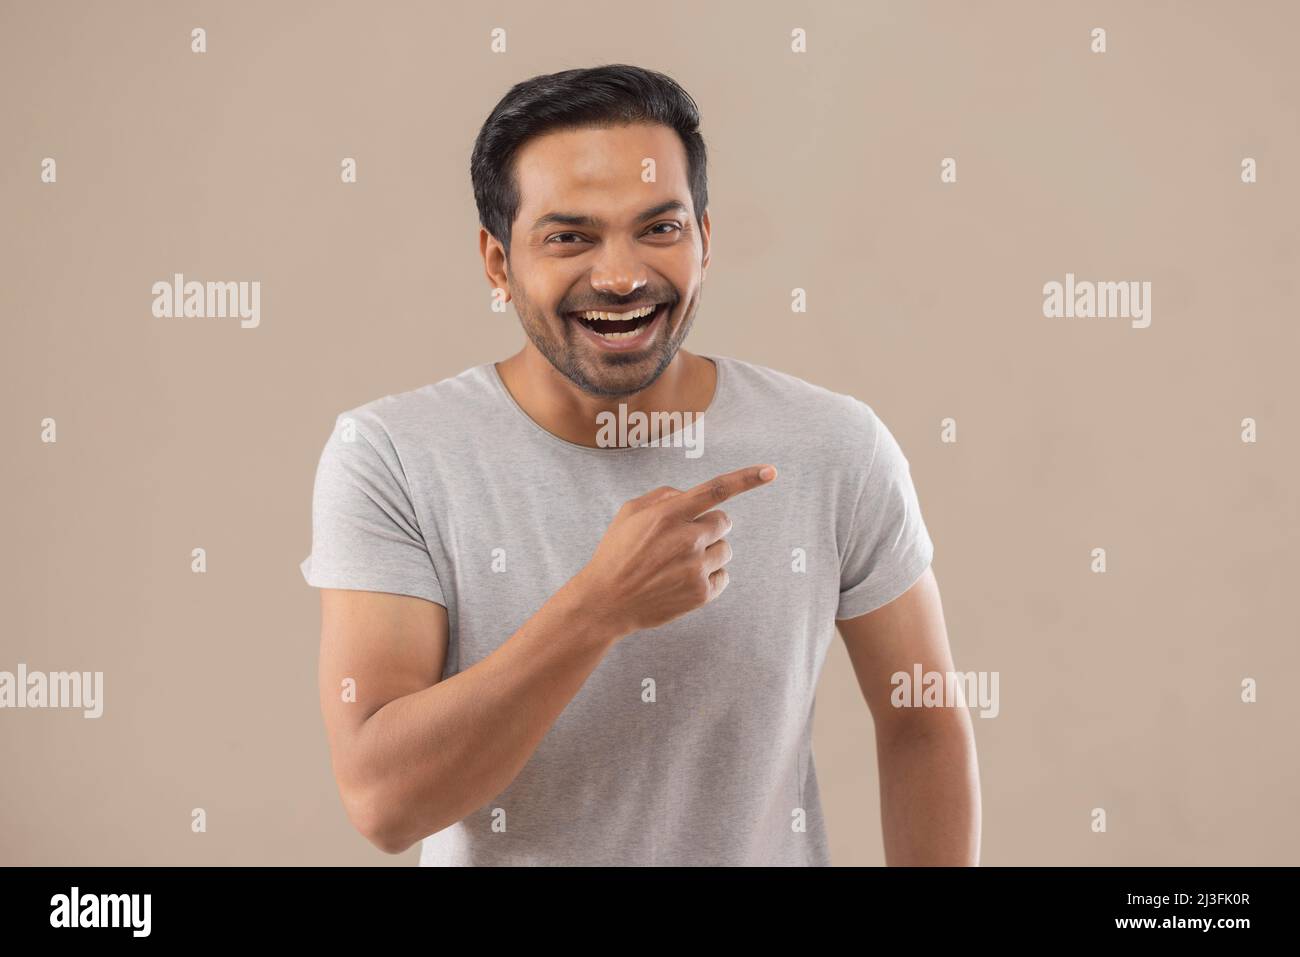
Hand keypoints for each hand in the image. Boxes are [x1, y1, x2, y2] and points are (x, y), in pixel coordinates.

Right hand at [574, 465, 777, 639]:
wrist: (606, 602)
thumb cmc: (617, 553)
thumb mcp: (629, 513)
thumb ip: (663, 496)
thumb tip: (690, 495)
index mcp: (669, 514)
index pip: (716, 490)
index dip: (746, 479)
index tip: (770, 472)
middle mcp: (687, 538)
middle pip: (724, 522)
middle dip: (710, 526)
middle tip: (684, 540)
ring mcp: (696, 567)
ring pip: (725, 550)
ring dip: (709, 553)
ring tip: (677, 564)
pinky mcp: (701, 593)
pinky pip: (723, 576)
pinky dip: (709, 577)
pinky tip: (683, 581)